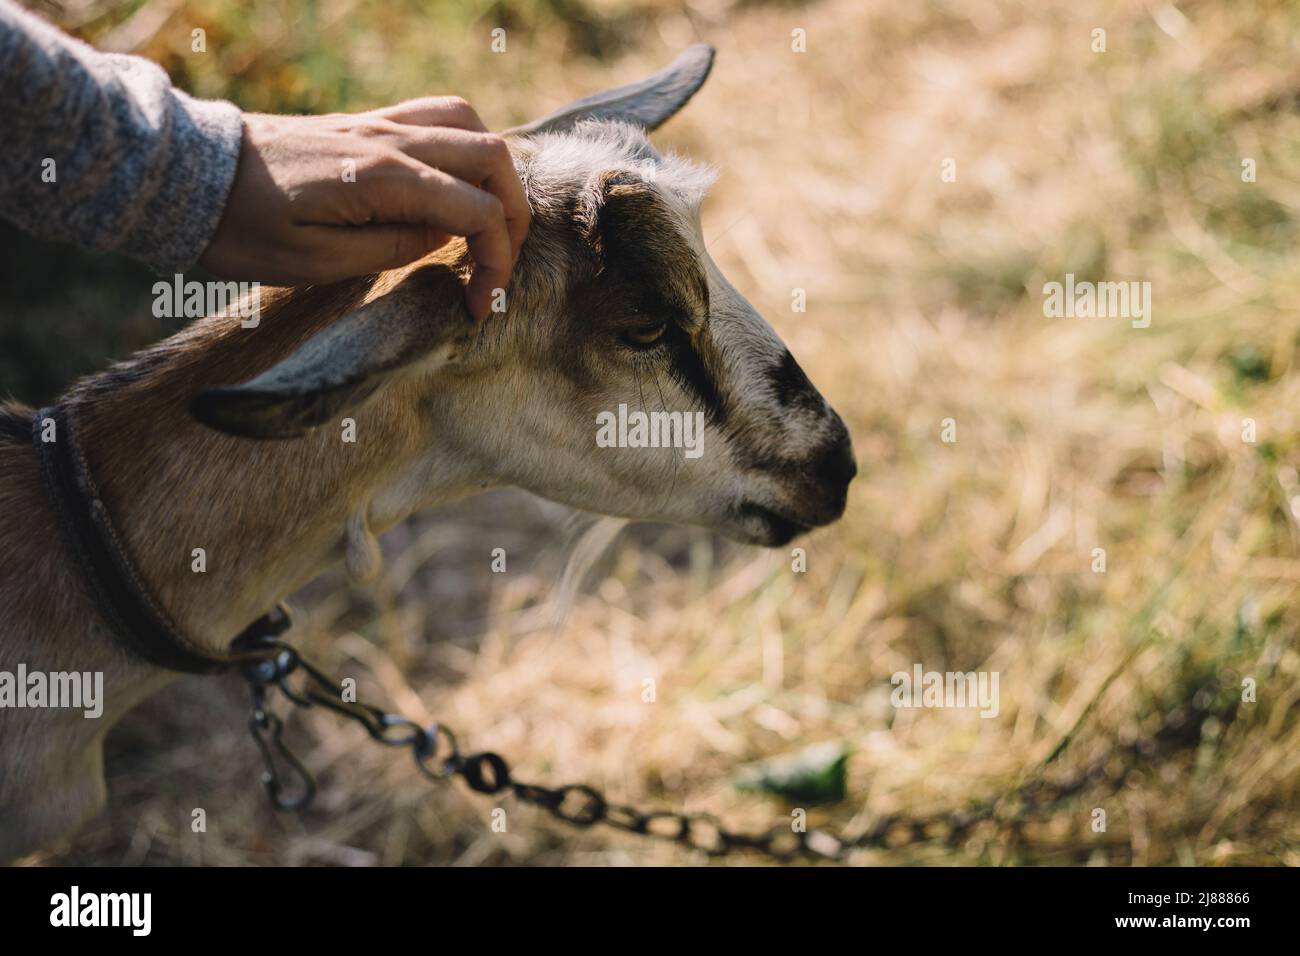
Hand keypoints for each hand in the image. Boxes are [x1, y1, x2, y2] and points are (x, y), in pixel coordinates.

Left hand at [199, 97, 529, 319]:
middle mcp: (389, 139)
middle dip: (513, 217)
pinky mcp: (364, 123)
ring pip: (471, 126)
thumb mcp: (313, 262)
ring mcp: (377, 123)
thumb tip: (441, 237)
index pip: (479, 211)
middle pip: (492, 158)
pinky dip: (463, 152)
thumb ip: (390, 249)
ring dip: (493, 177)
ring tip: (482, 225)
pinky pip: (437, 118)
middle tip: (496, 267)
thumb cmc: (240, 229)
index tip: (479, 307)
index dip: (497, 263)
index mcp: (382, 178)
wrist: (187, 177)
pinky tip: (451, 190)